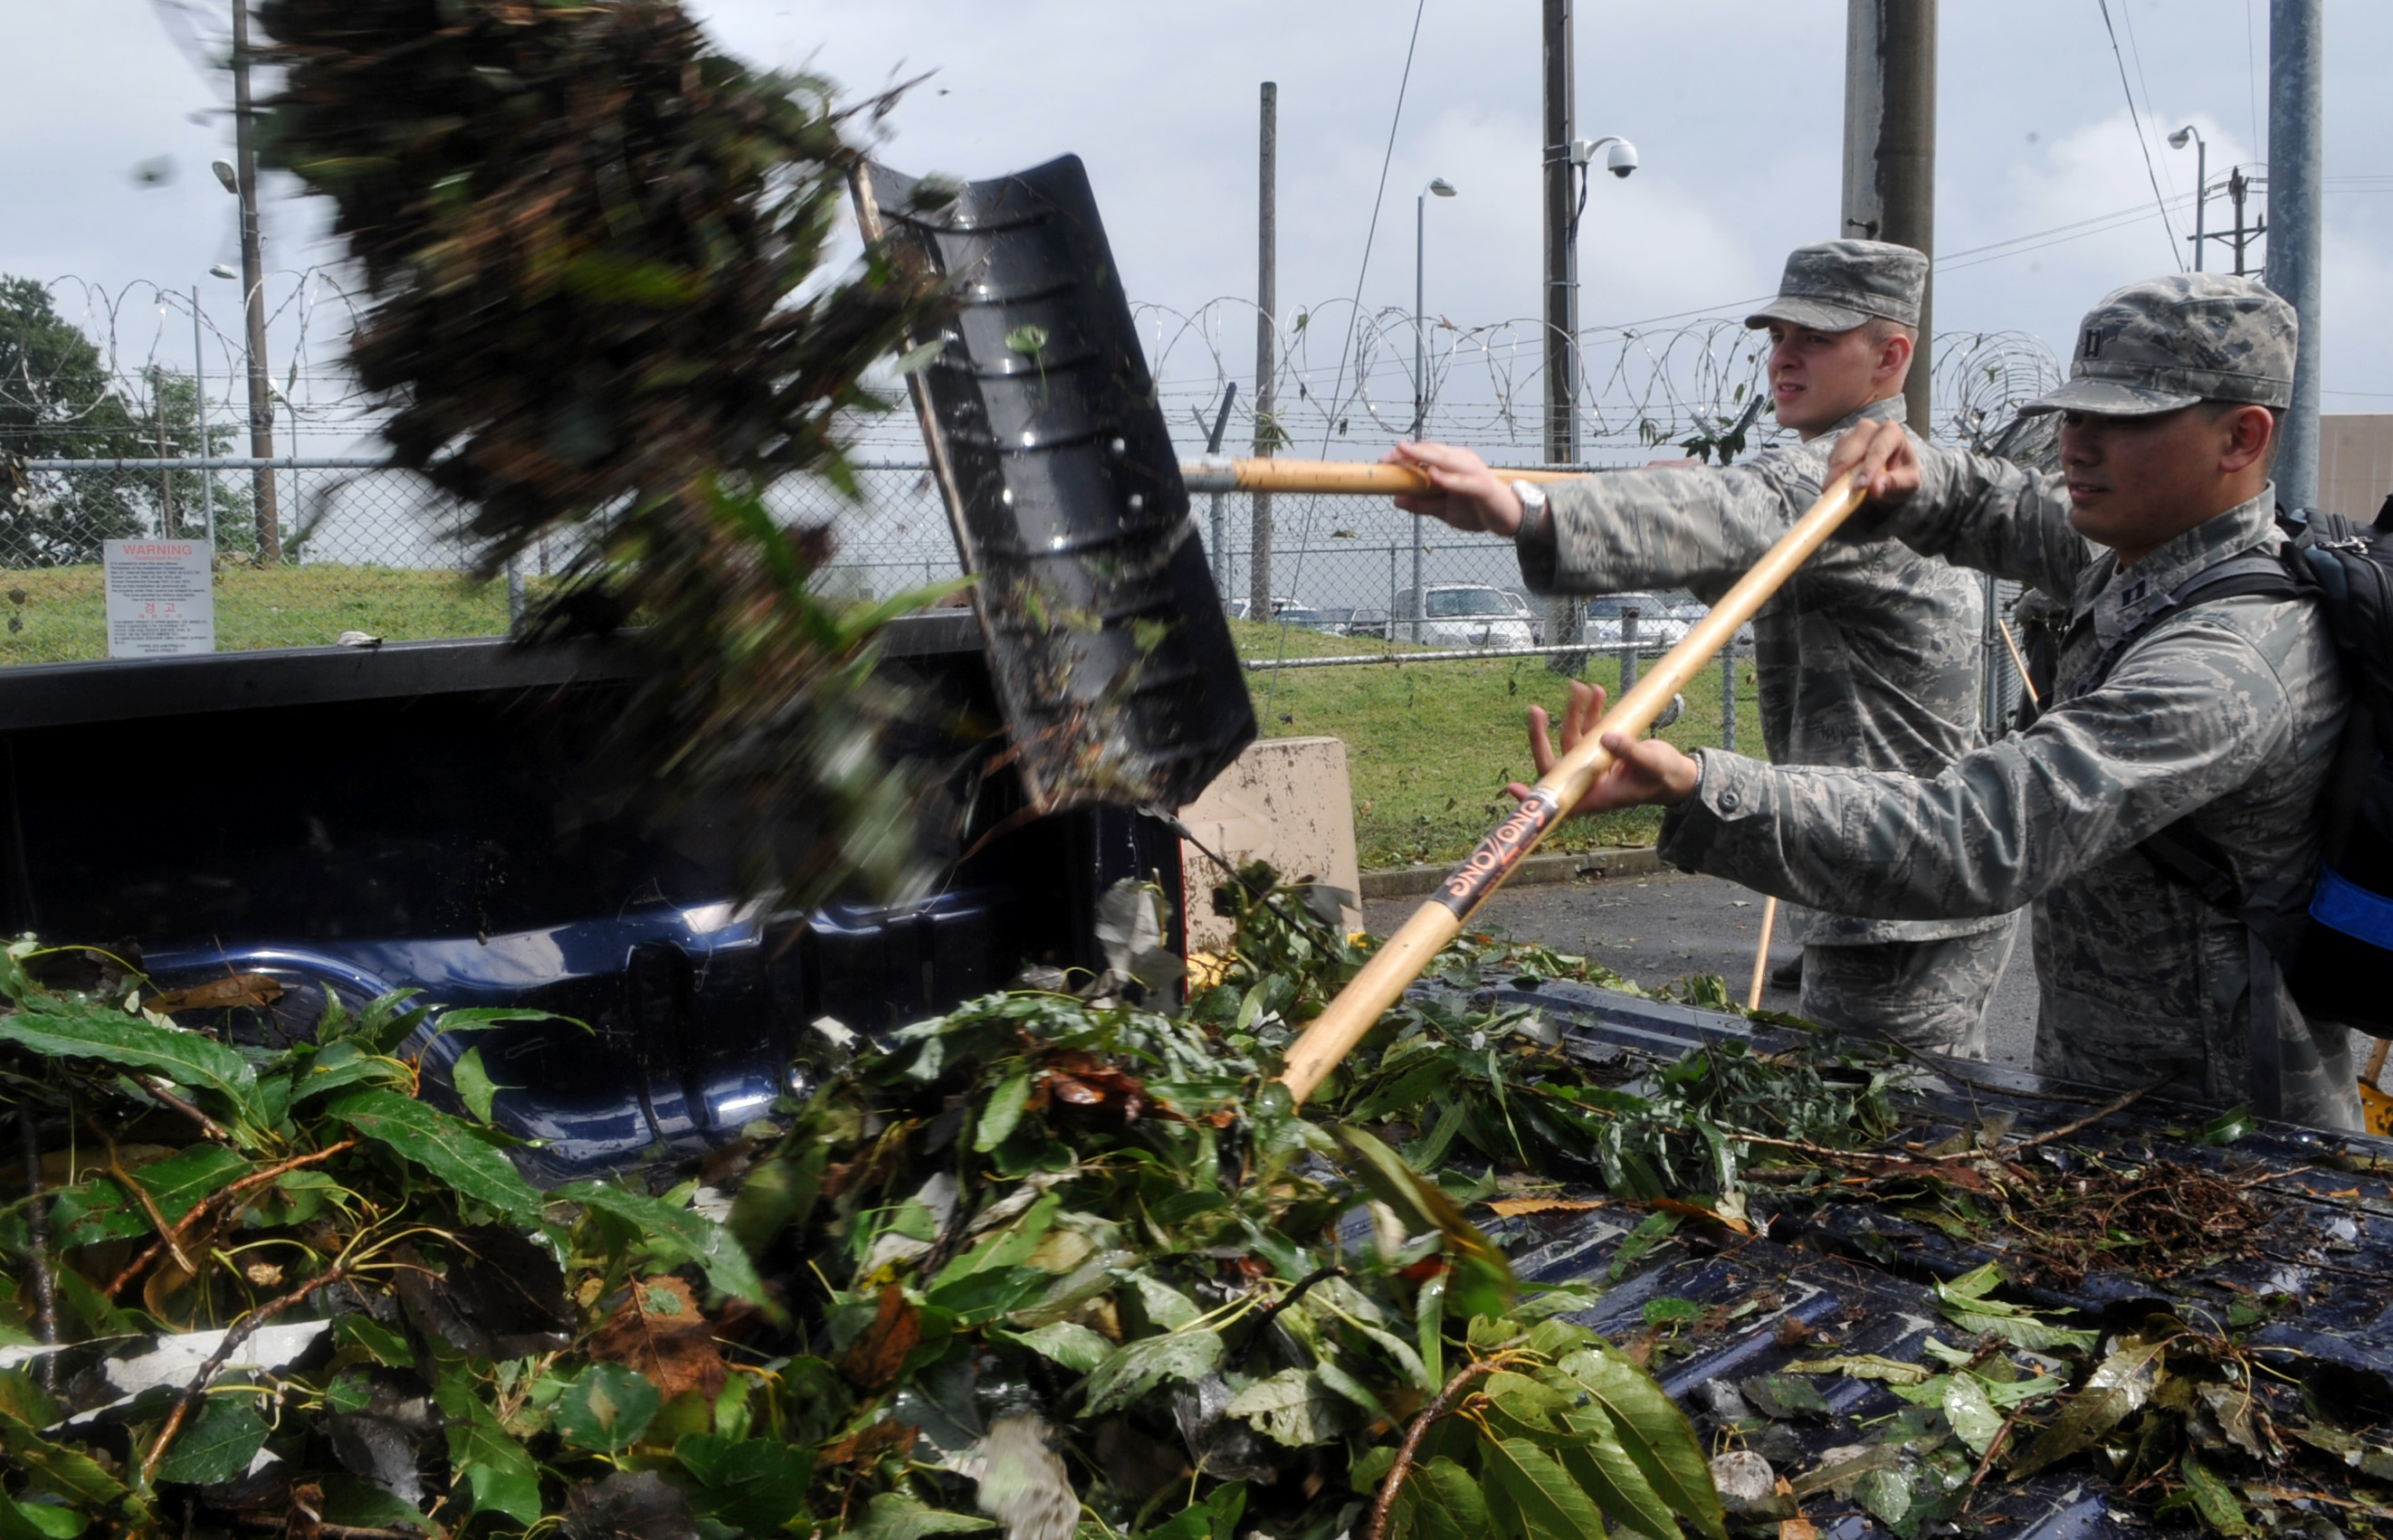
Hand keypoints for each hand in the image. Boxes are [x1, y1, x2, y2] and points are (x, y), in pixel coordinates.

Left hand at [1386, 441, 1524, 535]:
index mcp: (1452, 463)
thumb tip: (1395, 500)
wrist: (1508, 518)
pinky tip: (1433, 475)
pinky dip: (1447, 478)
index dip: (1404, 455)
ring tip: (1405, 453)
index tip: (1383, 460)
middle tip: (1388, 456)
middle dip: (1409, 452)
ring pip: (1446, 459)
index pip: (1425, 453)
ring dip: (1424, 456)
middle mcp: (1461, 461)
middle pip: (1432, 451)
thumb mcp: (1443, 509)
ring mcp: (1473, 471)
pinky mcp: (1482, 486)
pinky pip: (1462, 481)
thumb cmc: (1476, 508)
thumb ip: (1421, 504)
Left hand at [1504, 680, 1701, 815]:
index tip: (1512, 787)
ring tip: (1579, 687)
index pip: (1557, 796)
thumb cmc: (1664, 778)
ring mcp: (1592, 762)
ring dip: (1573, 711)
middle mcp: (1587, 781)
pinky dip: (1590, 710)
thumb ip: (1630, 753)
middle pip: (1555, 758)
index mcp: (1594, 796)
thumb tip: (1605, 738)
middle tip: (1535, 710)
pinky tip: (1595, 691)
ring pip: (1571, 736)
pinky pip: (1587, 728)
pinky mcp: (1600, 746)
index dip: (1535, 793)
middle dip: (1542, 735)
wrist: (1676, 772)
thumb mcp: (1651, 766)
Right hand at [1824, 418, 1920, 503]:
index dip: (1868, 468)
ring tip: (1839, 494)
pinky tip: (1839, 486)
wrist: (1893, 468)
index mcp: (1892, 432)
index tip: (1860, 486)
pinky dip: (1832, 475)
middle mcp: (1869, 428)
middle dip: (1843, 473)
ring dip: (1836, 476)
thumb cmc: (1902, 473)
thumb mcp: (1908, 482)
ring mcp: (1851, 434)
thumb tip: (1875, 488)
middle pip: (1851, 450)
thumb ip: (1894, 484)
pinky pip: (1832, 461)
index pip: (1878, 450)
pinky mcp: (1839, 444)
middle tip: (1837, 495)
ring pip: (1838, 456)